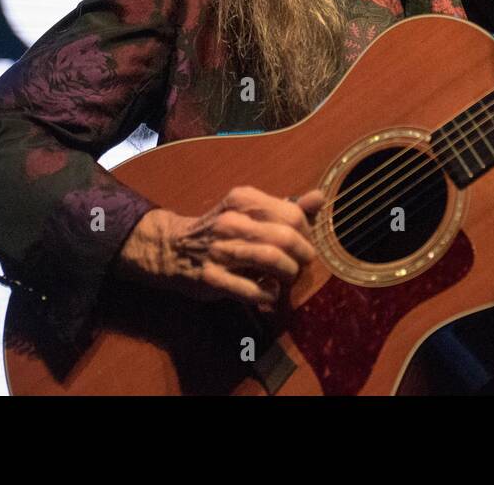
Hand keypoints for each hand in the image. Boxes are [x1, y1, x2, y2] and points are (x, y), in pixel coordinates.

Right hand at [116, 187, 324, 313]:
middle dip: (302, 255)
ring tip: (285, 278)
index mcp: (244, 199)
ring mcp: (220, 250)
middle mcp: (231, 221)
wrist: (173, 248)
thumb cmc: (222, 229)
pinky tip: (268, 293)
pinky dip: (268, 295)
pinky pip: (252, 290)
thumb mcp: (250, 210)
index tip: (303, 242)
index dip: (307, 233)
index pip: (292, 215)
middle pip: (285, 237)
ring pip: (272, 260)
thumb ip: (287, 207)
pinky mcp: (212, 278)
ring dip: (288, 274)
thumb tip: (320, 199)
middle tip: (299, 264)